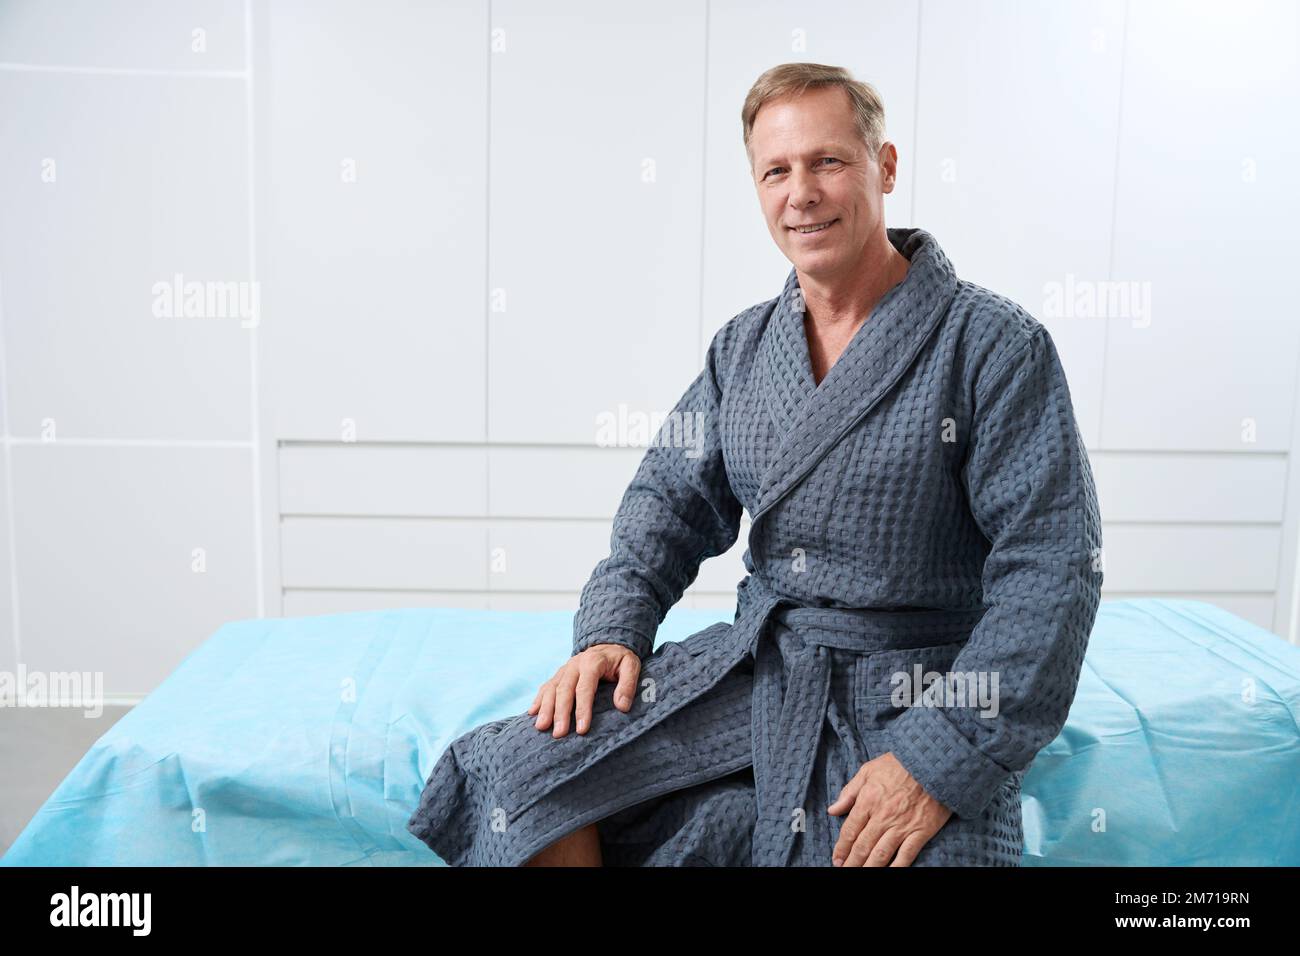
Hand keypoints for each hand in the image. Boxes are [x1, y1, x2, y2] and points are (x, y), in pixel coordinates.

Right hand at [527, 643, 641, 737]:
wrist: (608, 644)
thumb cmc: (620, 660)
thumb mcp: (631, 666)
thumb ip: (628, 685)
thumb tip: (622, 707)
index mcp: (592, 662)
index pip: (585, 688)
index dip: (583, 709)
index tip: (583, 730)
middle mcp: (575, 665)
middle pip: (564, 690)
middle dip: (560, 712)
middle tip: (559, 733)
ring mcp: (564, 669)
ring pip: (551, 688)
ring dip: (546, 708)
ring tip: (541, 727)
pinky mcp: (559, 674)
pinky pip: (546, 686)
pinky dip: (538, 699)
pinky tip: (532, 714)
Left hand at [826, 751, 952, 865]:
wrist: (933, 762)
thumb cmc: (899, 764)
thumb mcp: (868, 770)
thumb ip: (849, 792)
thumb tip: (833, 809)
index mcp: (868, 801)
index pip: (850, 831)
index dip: (841, 848)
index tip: (836, 858)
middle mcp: (882, 817)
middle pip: (862, 846)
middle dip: (851, 862)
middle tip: (844, 871)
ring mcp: (902, 826)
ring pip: (880, 855)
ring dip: (868, 868)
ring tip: (859, 875)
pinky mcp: (920, 832)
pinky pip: (906, 856)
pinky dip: (895, 868)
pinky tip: (887, 874)